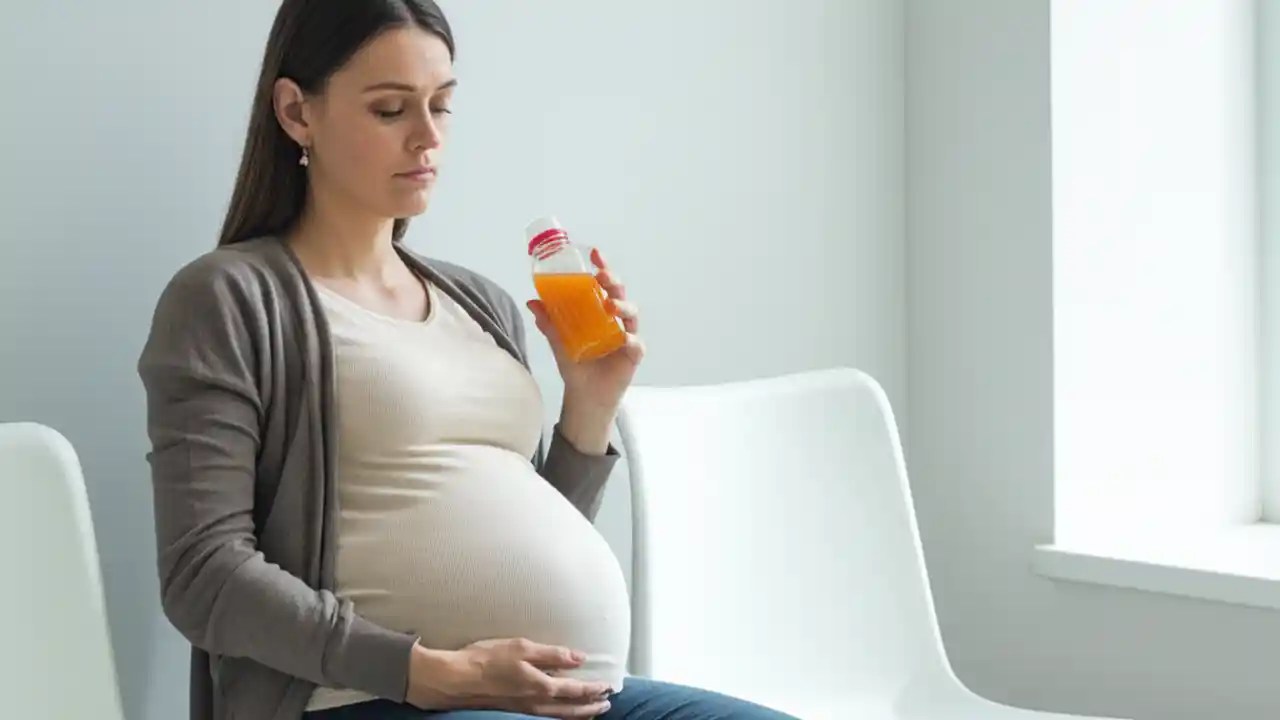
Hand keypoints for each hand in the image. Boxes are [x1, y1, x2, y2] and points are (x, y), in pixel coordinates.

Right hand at [406, 638, 612, 717]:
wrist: (455, 679)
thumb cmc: (486, 660)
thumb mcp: (522, 648)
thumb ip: (553, 654)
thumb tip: (579, 657)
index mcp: (541, 686)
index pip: (576, 691)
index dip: (593, 689)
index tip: (607, 686)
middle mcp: (535, 702)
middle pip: (571, 710)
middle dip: (591, 708)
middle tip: (606, 704)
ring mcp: (524, 709)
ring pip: (558, 716)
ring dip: (578, 714)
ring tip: (590, 711)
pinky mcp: (512, 709)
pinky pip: (544, 716)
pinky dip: (559, 715)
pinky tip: (558, 710)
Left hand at [527, 248, 643, 447]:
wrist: (584, 397)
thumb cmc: (576, 366)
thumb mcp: (559, 342)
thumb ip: (549, 323)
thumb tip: (532, 301)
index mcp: (600, 312)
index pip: (603, 285)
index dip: (602, 268)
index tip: (595, 253)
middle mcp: (616, 320)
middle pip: (620, 294)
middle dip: (614, 281)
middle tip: (602, 276)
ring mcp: (627, 336)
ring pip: (631, 313)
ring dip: (622, 305)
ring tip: (609, 304)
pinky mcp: (633, 355)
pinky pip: (636, 343)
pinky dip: (630, 339)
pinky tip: (622, 337)